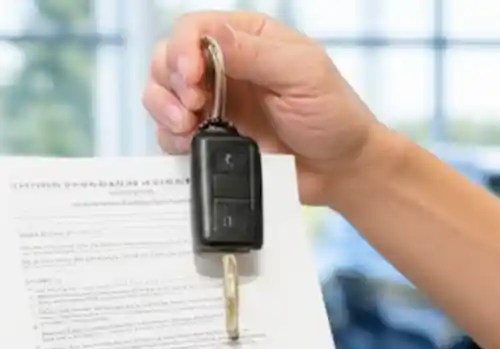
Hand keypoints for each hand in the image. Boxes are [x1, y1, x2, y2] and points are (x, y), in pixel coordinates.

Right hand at [144, 11, 400, 204]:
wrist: (338, 170)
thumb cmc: (332, 115)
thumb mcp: (302, 73)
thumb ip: (255, 53)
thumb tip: (210, 38)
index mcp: (248, 39)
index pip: (194, 28)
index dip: (183, 49)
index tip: (191, 77)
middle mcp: (223, 66)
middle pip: (167, 59)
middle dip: (171, 83)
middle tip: (193, 107)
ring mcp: (212, 103)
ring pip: (160, 94)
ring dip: (164, 110)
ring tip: (189, 127)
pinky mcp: (206, 137)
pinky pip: (169, 134)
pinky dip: (171, 139)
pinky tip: (193, 144)